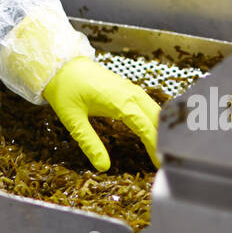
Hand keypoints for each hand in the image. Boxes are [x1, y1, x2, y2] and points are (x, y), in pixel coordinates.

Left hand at [42, 59, 160, 171]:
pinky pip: (149, 105)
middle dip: (165, 140)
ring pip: (156, 111)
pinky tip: (156, 132)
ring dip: (162, 129)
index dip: (155, 147)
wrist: (61, 65)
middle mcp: (131, 94)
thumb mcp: (73, 120)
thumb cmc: (65, 90)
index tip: (161, 165)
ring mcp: (131, 89)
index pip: (146, 128)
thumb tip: (103, 167)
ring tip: (166, 151)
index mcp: (120, 101)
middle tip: (169, 162)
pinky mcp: (128, 88)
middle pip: (157, 119)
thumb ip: (89, 143)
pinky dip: (156, 120)